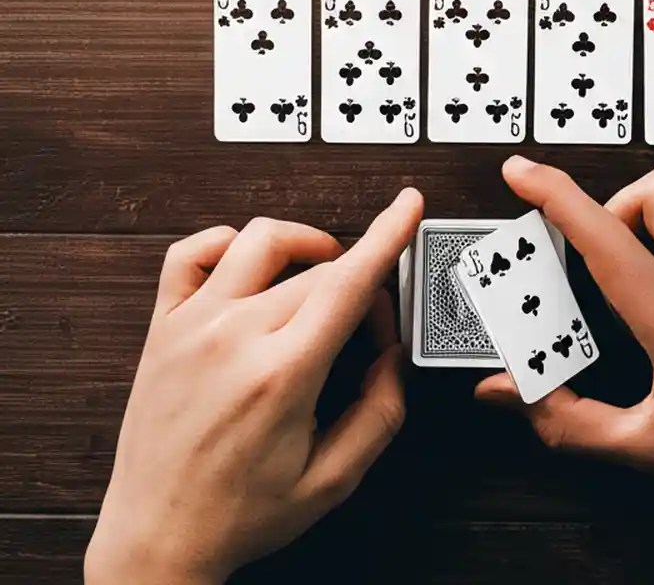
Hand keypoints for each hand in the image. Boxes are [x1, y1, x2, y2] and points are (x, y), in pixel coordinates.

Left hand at [86, 189, 422, 584]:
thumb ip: (380, 413)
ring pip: (260, 242)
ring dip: (304, 246)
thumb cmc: (240, 513)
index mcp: (282, 373)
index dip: (387, 236)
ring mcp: (191, 326)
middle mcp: (233, 337)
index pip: (347, 281)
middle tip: (369, 330)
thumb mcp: (334, 479)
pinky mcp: (162, 328)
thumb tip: (393, 358)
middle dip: (360, 285)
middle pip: (319, 270)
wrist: (157, 535)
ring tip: (321, 275)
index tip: (407, 205)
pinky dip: (227, 243)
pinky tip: (250, 267)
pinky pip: (191, 253)